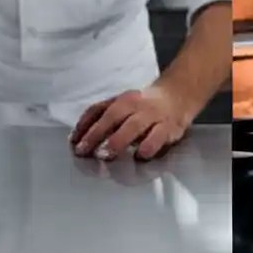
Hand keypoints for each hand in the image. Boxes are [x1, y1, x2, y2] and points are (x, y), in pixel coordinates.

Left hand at [68, 85, 193, 161]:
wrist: (178, 96)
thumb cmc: (144, 106)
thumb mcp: (122, 105)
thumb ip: (101, 117)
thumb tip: (77, 137)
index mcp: (121, 100)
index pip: (98, 110)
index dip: (84, 126)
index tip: (74, 143)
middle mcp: (136, 105)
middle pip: (113, 116)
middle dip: (97, 134)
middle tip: (84, 151)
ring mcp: (153, 115)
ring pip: (134, 126)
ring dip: (118, 140)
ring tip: (106, 154)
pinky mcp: (169, 127)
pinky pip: (158, 136)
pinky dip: (148, 146)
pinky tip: (140, 156)